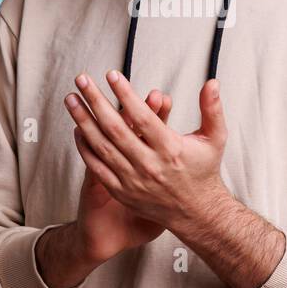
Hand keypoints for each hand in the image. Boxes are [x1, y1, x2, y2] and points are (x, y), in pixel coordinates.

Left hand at [64, 70, 228, 228]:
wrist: (196, 213)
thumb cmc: (204, 170)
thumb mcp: (215, 139)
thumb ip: (212, 109)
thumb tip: (212, 82)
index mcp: (171, 149)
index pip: (143, 118)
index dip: (126, 95)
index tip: (112, 75)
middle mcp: (149, 165)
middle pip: (116, 129)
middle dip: (96, 102)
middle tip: (82, 80)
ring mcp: (133, 180)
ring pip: (103, 146)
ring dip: (83, 121)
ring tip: (71, 99)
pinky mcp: (122, 192)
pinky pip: (98, 167)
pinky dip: (85, 148)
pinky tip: (77, 129)